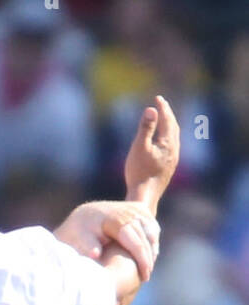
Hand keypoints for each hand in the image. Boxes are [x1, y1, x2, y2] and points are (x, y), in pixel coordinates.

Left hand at [60, 201, 160, 280]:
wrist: (85, 213)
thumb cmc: (79, 231)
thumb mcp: (80, 238)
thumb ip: (88, 246)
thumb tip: (95, 255)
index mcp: (116, 220)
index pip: (136, 242)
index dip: (142, 260)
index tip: (144, 276)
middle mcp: (129, 212)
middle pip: (146, 237)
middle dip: (148, 258)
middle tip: (146, 277)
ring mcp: (136, 209)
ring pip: (151, 231)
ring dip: (152, 249)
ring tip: (147, 268)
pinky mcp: (139, 208)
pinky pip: (150, 226)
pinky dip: (150, 240)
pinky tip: (148, 256)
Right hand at [124, 95, 179, 210]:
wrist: (145, 197)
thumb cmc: (139, 173)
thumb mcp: (139, 148)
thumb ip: (145, 128)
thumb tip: (151, 110)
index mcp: (168, 142)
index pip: (167, 119)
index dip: (162, 107)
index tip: (157, 98)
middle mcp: (174, 149)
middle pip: (173, 126)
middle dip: (168, 115)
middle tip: (162, 105)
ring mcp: (173, 159)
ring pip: (174, 137)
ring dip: (169, 126)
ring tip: (164, 121)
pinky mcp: (169, 169)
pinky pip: (172, 147)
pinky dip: (168, 138)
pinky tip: (164, 144)